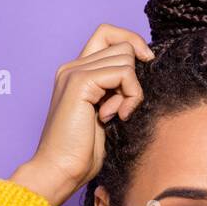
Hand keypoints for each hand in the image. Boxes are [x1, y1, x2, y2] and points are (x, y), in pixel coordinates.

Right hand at [11, 23, 153, 205]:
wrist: (60, 170)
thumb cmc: (83, 153)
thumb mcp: (108, 116)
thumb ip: (118, 91)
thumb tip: (143, 73)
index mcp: (77, 72)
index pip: (108, 35)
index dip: (132, 43)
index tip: (146, 66)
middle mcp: (73, 66)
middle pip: (123, 45)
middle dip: (134, 76)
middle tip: (122, 108)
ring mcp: (74, 72)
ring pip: (125, 57)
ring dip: (132, 90)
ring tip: (116, 115)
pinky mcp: (80, 82)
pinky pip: (123, 73)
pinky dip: (130, 96)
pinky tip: (117, 117)